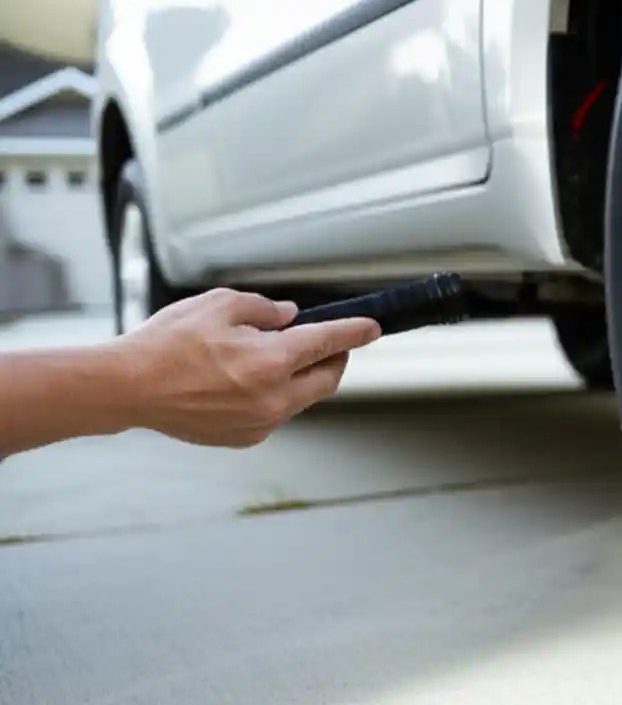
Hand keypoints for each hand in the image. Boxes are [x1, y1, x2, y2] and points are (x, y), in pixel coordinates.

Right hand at [117, 288, 380, 446]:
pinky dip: (277, 395)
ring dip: (303, 377)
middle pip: (328, 378)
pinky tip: (249, 381)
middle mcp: (273, 398)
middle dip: (336, 358)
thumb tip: (290, 317)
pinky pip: (278, 413)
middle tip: (330, 343)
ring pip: (303, 398)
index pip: (329, 343)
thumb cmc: (167, 344)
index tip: (373, 327)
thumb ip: (263, 309)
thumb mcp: (218, 305)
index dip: (355, 332)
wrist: (128, 388)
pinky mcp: (246, 437)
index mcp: (270, 361)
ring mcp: (261, 422)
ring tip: (275, 357)